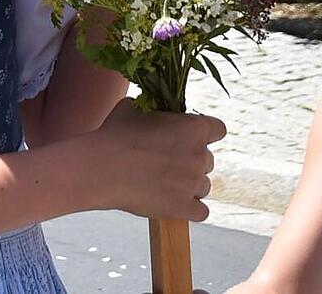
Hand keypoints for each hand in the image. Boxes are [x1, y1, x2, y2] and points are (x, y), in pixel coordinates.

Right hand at [87, 98, 222, 221]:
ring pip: (203, 187)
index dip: (204, 134)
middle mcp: (200, 155)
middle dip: (191, 162)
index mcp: (194, 127)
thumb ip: (154, 112)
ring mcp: (193, 183)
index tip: (189, 138)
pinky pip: (201, 212)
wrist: (103, 169)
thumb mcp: (134, 109)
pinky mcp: (185, 207)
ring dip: (188, 186)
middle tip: (167, 163)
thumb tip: (153, 114)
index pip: (218, 130)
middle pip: (208, 160)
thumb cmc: (116, 135)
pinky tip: (172, 203)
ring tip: (164, 185)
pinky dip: (189, 209)